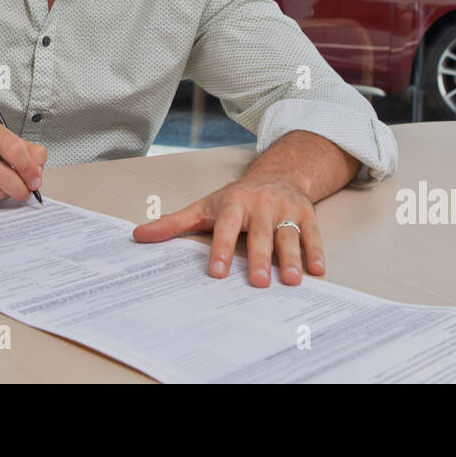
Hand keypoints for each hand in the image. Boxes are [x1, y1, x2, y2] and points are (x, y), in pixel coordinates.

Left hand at [132, 175, 324, 286]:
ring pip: (288, 235)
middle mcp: (261, 205)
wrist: (277, 174)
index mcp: (233, 204)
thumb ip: (174, 224)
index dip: (221, 249)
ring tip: (292, 280)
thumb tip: (139, 236)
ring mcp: (285, 209)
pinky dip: (316, 251)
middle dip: (260, 258)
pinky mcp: (306, 214)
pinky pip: (312, 233)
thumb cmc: (237, 198)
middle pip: (260, 234)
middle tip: (258, 282)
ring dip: (291, 258)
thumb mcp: (204, 207)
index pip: (226, 228)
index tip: (217, 272)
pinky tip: (317, 269)